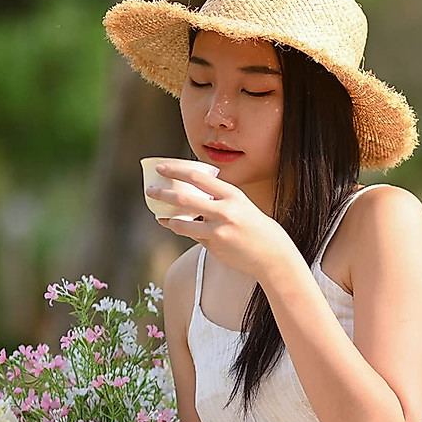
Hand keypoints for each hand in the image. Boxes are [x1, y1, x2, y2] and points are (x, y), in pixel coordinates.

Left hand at [147, 161, 292, 278]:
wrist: (271, 253)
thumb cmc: (255, 227)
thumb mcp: (241, 205)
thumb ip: (219, 198)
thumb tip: (193, 192)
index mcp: (232, 194)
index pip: (198, 177)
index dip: (176, 170)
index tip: (161, 168)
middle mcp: (224, 210)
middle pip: (184, 198)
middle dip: (163, 193)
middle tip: (150, 190)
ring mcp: (219, 229)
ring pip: (182, 222)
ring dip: (167, 217)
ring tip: (159, 213)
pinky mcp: (215, 245)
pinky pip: (191, 235)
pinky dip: (179, 229)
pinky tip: (171, 224)